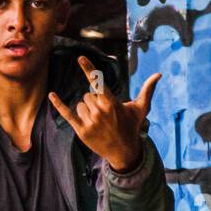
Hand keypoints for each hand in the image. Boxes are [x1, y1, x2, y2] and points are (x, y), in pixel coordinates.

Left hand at [49, 56, 158, 171]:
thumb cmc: (132, 127)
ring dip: (87, 110)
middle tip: (105, 115)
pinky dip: (58, 104)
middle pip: (87, 95)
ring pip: (80, 104)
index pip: (98, 82)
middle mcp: (99, 112)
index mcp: (111, 103)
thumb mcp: (140, 109)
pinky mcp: (81, 131)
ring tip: (98, 122)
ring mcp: (89, 122)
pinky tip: (51, 95)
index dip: (89, 69)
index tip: (80, 58)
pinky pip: (67, 114)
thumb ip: (147, 90)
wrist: (124, 152)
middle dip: (94, 102)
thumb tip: (159, 74)